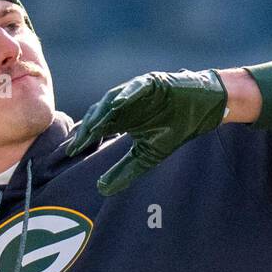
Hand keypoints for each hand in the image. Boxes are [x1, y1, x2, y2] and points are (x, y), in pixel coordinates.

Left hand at [66, 69, 228, 195]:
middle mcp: (124, 105)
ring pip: (113, 100)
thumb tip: (101, 189)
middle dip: (87, 129)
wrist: (201, 110)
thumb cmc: (174, 129)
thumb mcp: (146, 156)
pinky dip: (126, 96)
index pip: (96, 128)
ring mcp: (135, 92)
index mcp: (121, 119)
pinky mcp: (151, 83)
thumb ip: (124, 170)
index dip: (84, 140)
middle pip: (99, 114)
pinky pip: (136, 88)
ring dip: (101, 113)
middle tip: (76, 144)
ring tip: (92, 127)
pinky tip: (116, 105)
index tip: (71, 154)